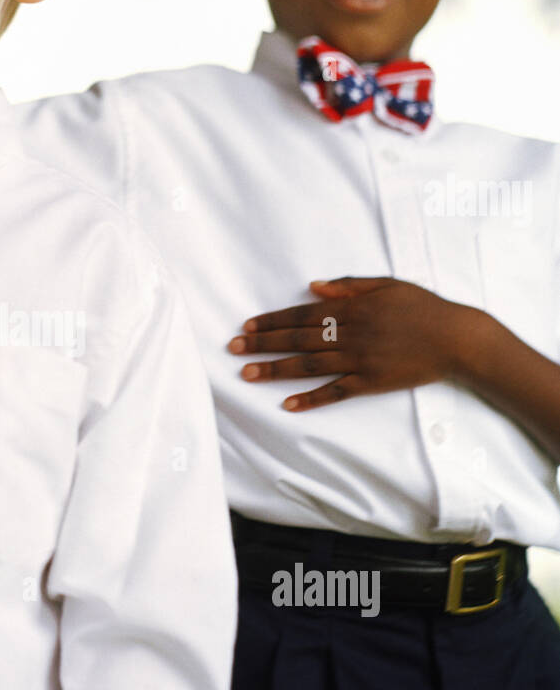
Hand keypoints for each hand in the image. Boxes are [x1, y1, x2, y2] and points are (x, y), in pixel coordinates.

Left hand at [228, 276, 480, 410]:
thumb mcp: (387, 285)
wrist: (456, 338)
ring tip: (247, 374)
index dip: (272, 321)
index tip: (246, 326)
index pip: (302, 315)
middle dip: (262, 344)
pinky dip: (310, 399)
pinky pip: (335, 392)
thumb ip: (348, 286)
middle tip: (233, 350)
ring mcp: (359, 360)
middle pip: (297, 339)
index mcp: (352, 308)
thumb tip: (313, 287)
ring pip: (309, 366)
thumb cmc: (423, 307)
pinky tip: (287, 404)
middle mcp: (350, 334)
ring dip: (275, 370)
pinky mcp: (370, 383)